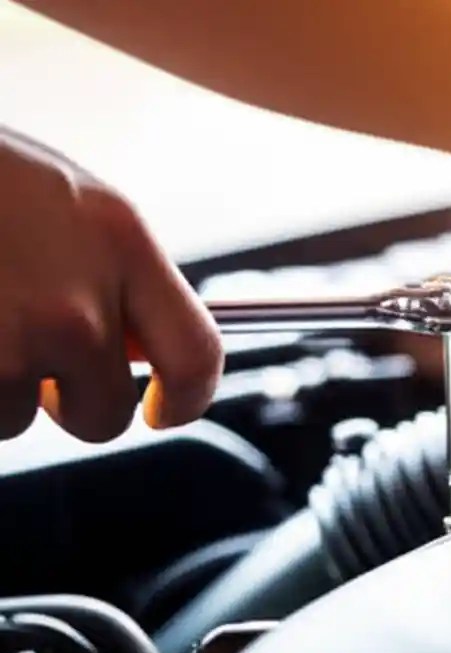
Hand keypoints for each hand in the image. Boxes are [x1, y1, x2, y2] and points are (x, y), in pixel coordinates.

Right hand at [0, 126, 221, 441]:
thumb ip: (114, 274)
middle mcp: (76, 304)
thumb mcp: (64, 200)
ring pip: (12, 418)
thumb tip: (137, 352)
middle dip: (64, 404)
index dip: (187, 398)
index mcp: (119, 244)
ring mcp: (7, 343)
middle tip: (24, 361)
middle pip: (101, 415)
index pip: (196, 353)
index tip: (160, 408)